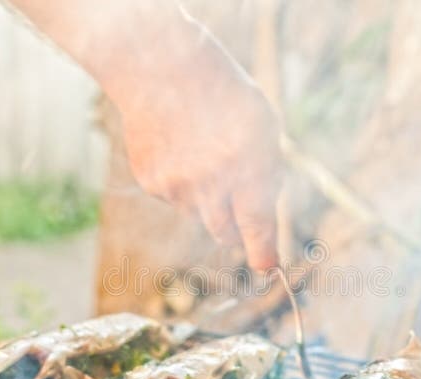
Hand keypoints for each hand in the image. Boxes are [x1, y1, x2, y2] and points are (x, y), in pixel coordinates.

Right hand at [118, 65, 281, 270]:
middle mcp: (210, 182)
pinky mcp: (153, 183)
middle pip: (226, 231)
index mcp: (246, 165)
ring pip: (199, 216)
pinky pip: (175, 200)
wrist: (162, 68)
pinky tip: (179, 151)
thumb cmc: (223, 96)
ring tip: (201, 154)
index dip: (264, 253)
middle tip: (234, 201)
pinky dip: (181, 185)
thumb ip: (267, 177)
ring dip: (207, 199)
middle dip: (234, 226)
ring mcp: (177, 185)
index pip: (256, 225)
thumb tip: (262, 224)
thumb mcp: (262, 129)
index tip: (268, 268)